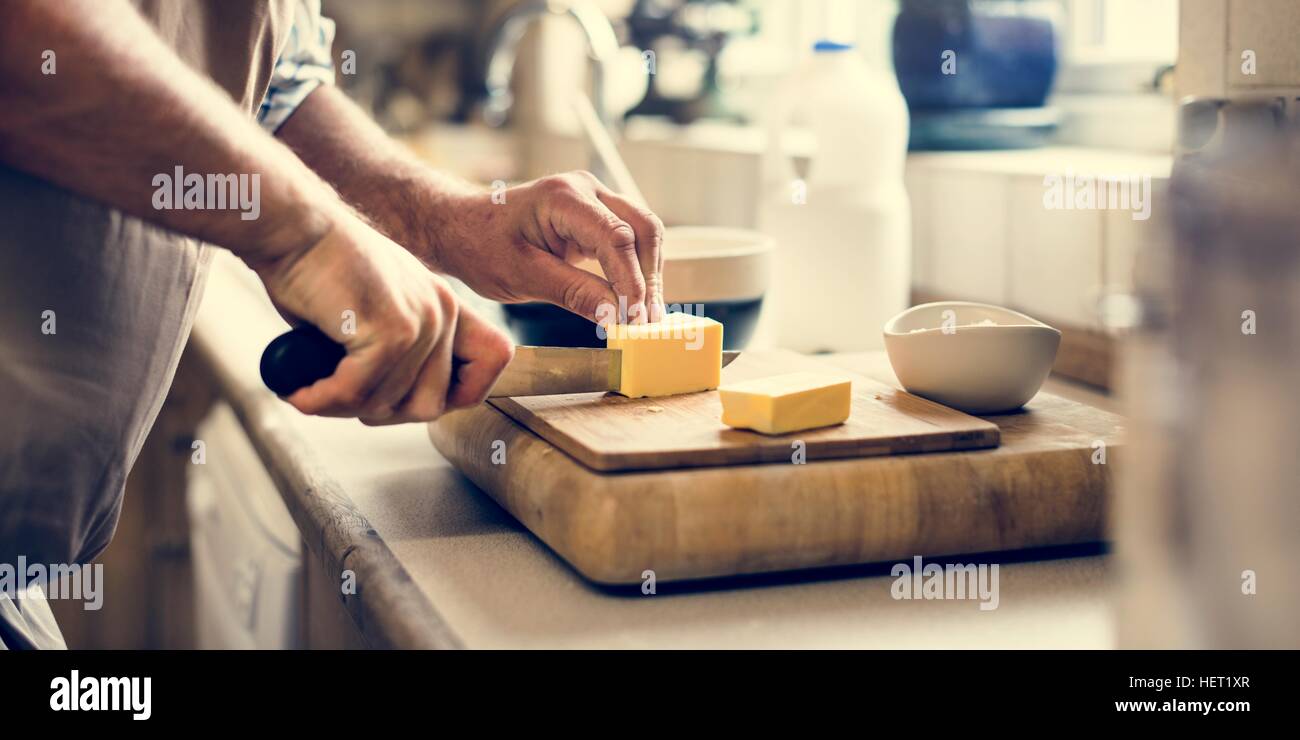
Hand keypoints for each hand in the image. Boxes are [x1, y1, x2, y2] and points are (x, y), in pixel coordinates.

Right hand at [248, 216, 514, 423]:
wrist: (293, 228)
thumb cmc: (318, 270)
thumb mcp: (374, 311)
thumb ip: (396, 353)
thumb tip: (389, 405)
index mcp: (446, 306)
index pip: (492, 361)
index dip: (457, 394)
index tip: (403, 400)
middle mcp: (443, 313)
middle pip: (430, 405)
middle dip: (379, 412)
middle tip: (338, 400)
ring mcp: (422, 323)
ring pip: (388, 404)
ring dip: (342, 407)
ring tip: (309, 391)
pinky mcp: (390, 330)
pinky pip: (358, 392)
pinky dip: (323, 400)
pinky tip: (299, 391)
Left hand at [429, 171, 665, 323]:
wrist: (460, 227)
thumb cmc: (481, 247)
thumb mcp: (522, 277)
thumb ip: (573, 293)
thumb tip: (617, 316)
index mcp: (563, 197)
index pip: (616, 237)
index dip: (632, 280)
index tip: (636, 317)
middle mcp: (586, 189)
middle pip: (642, 228)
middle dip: (650, 277)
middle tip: (649, 322)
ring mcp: (594, 199)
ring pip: (643, 233)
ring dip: (649, 274)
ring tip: (646, 317)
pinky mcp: (595, 216)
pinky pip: (629, 239)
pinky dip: (636, 269)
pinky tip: (635, 301)